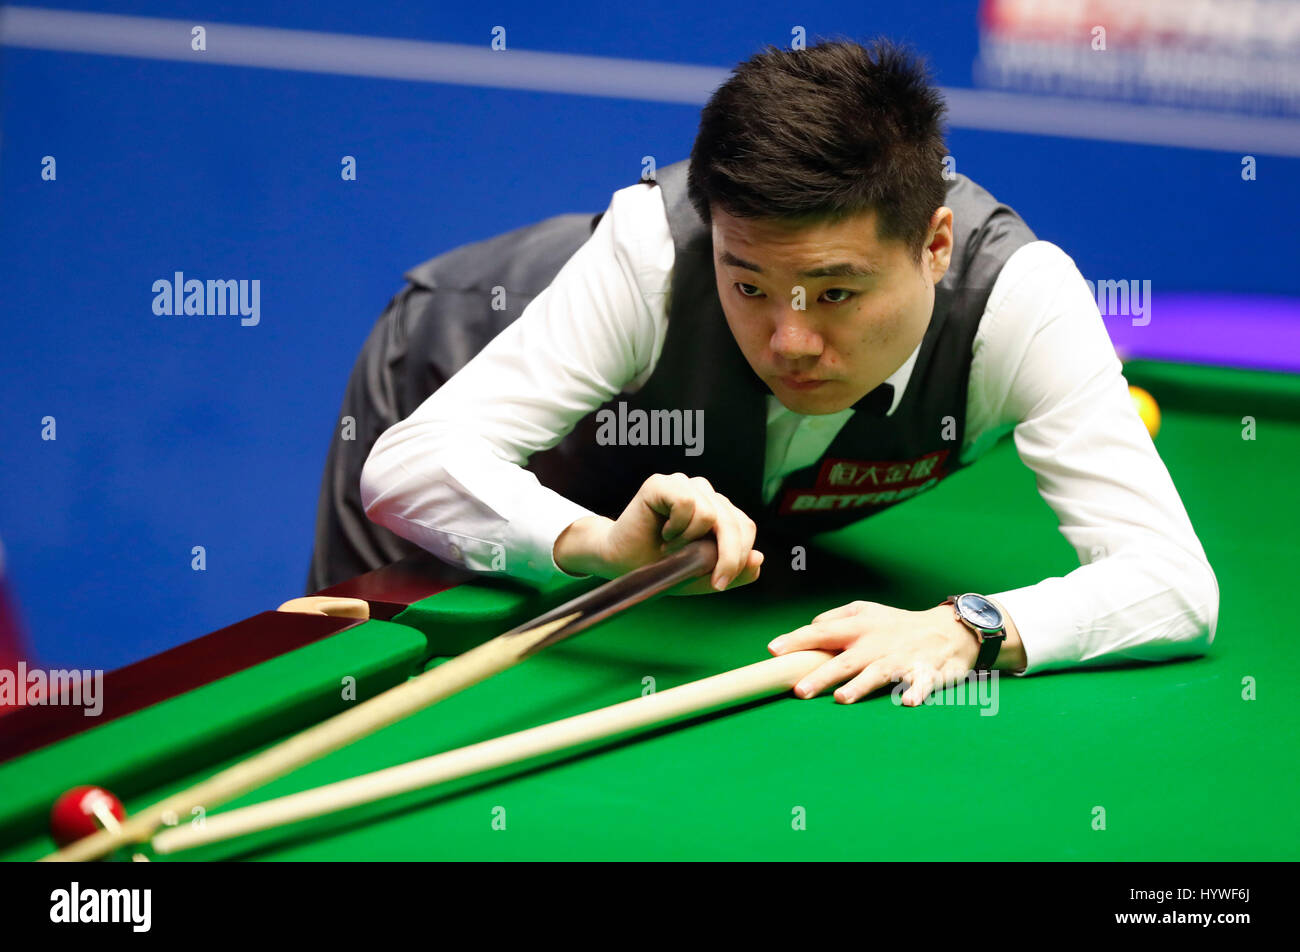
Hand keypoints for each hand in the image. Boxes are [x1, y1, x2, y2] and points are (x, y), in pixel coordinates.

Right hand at [554, 473, 762, 593]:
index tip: (721, 583)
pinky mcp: (662, 483)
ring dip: (691, 541)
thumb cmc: (659, 567)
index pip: (745, 527)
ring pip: (711, 513)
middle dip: (726, 555)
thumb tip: (759, 558)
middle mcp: (704, 493)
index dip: (739, 555)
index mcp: (718, 511)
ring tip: (672, 548)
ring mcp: (684, 485)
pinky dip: (677, 526)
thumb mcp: (701, 577)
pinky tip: (664, 533)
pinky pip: (686, 502)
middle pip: (733, 521)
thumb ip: (733, 571)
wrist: (619, 562)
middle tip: (711, 579)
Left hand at [766, 600, 981, 704]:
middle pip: (845, 661)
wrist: (948, 629)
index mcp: (860, 627)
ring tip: (841, 698)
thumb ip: (836, 618)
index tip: (774, 650)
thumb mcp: (866, 611)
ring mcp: (901, 658)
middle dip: (822, 675)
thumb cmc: (898, 624)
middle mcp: (877, 643)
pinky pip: (921, 684)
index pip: (822, 632)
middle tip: (799, 690)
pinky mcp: (926, 673)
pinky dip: (916, 691)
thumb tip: (810, 628)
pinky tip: (907, 701)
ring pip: (878, 673)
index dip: (797, 640)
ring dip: (860, 685)